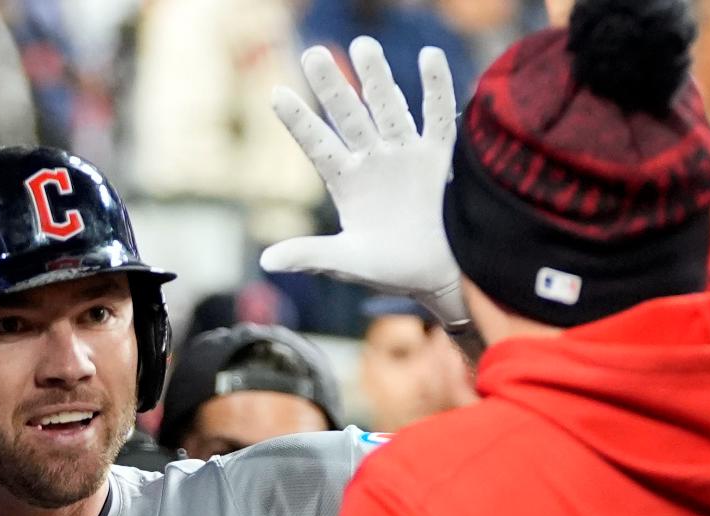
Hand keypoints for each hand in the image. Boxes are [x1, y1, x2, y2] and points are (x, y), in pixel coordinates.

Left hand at [263, 38, 467, 327]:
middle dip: (333, 87)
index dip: (298, 121)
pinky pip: (439, 117)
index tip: (275, 93)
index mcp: (346, 182)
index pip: (317, 145)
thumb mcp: (349, 264)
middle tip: (313, 54)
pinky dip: (436, 88)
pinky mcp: (440, 157)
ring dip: (377, 79)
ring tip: (363, 45)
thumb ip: (311, 256)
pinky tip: (428, 57)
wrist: (443, 276)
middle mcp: (373, 160)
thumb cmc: (393, 270)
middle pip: (349, 116)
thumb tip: (266, 261)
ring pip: (390, 108)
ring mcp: (406, 154)